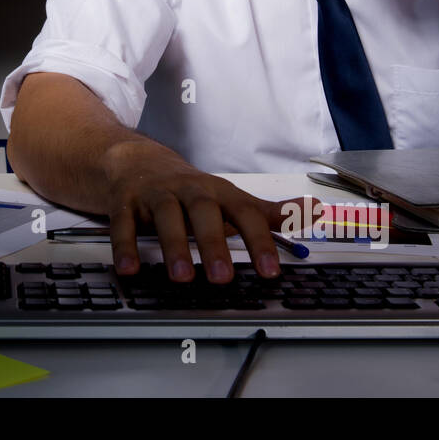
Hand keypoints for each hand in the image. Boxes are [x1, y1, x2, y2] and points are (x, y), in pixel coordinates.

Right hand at [102, 139, 319, 282]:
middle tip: (223, 277)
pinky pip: (123, 223)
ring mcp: (156, 194)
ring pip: (165, 216)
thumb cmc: (191, 190)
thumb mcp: (230, 199)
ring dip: (173, 245)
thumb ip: (269, 213)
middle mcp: (189, 191)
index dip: (259, 241)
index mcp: (218, 193)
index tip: (271, 272)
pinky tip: (129, 269)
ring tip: (181, 277)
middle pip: (203, 211)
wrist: (137, 162)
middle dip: (213, 243)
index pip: (244, 214)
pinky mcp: (125, 202)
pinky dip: (125, 245)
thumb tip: (315, 212)